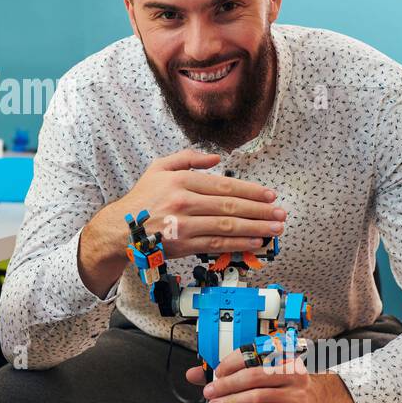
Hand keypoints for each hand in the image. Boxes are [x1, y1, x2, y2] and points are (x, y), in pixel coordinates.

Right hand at [78, 149, 285, 295]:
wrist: (120, 229)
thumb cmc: (143, 198)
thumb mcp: (159, 167)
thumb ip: (188, 158)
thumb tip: (217, 158)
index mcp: (181, 180)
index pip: (223, 186)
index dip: (250, 191)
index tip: (270, 195)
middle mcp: (183, 201)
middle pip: (230, 207)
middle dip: (260, 211)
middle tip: (280, 214)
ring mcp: (183, 225)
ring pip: (226, 227)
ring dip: (255, 228)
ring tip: (275, 229)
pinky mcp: (183, 245)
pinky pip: (216, 244)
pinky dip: (238, 244)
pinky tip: (255, 242)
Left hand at [185, 352, 359, 402]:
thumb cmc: (294, 389)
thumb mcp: (270, 377)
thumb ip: (236, 374)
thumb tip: (197, 374)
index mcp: (282, 359)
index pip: (254, 356)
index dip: (232, 362)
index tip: (215, 372)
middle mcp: (291, 374)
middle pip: (254, 375)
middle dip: (228, 384)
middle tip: (209, 392)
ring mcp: (296, 395)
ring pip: (260, 394)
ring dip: (234, 401)